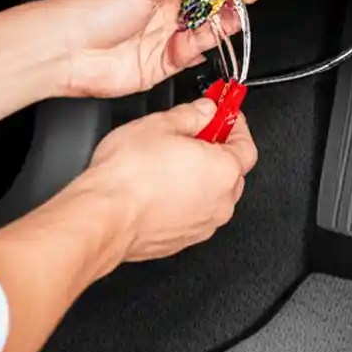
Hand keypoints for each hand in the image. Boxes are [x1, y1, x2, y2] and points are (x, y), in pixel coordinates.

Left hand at [42, 0, 262, 97]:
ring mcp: (160, 34)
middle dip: (229, 1)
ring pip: (202, 29)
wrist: (63, 50)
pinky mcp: (158, 63)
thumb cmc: (87, 8)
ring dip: (219, 25)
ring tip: (229, 21)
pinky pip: (189, 55)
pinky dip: (200, 50)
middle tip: (245, 1)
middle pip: (207, 3)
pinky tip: (204, 43)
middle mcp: (160, 5)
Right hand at [82, 97, 257, 263]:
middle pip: (231, 172)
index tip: (224, 114)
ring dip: (199, 178)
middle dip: (217, 150)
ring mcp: (202, 226)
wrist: (105, 217)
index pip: (246, 145)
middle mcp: (220, 202)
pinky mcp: (181, 241)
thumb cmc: (129, 177)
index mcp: (224, 170)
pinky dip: (183, 201)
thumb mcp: (160, 125)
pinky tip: (160, 188)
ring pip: (211, 196)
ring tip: (171, 162)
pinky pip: (191, 215)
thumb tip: (204, 110)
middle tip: (196, 133)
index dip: (235, 125)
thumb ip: (191, 114)